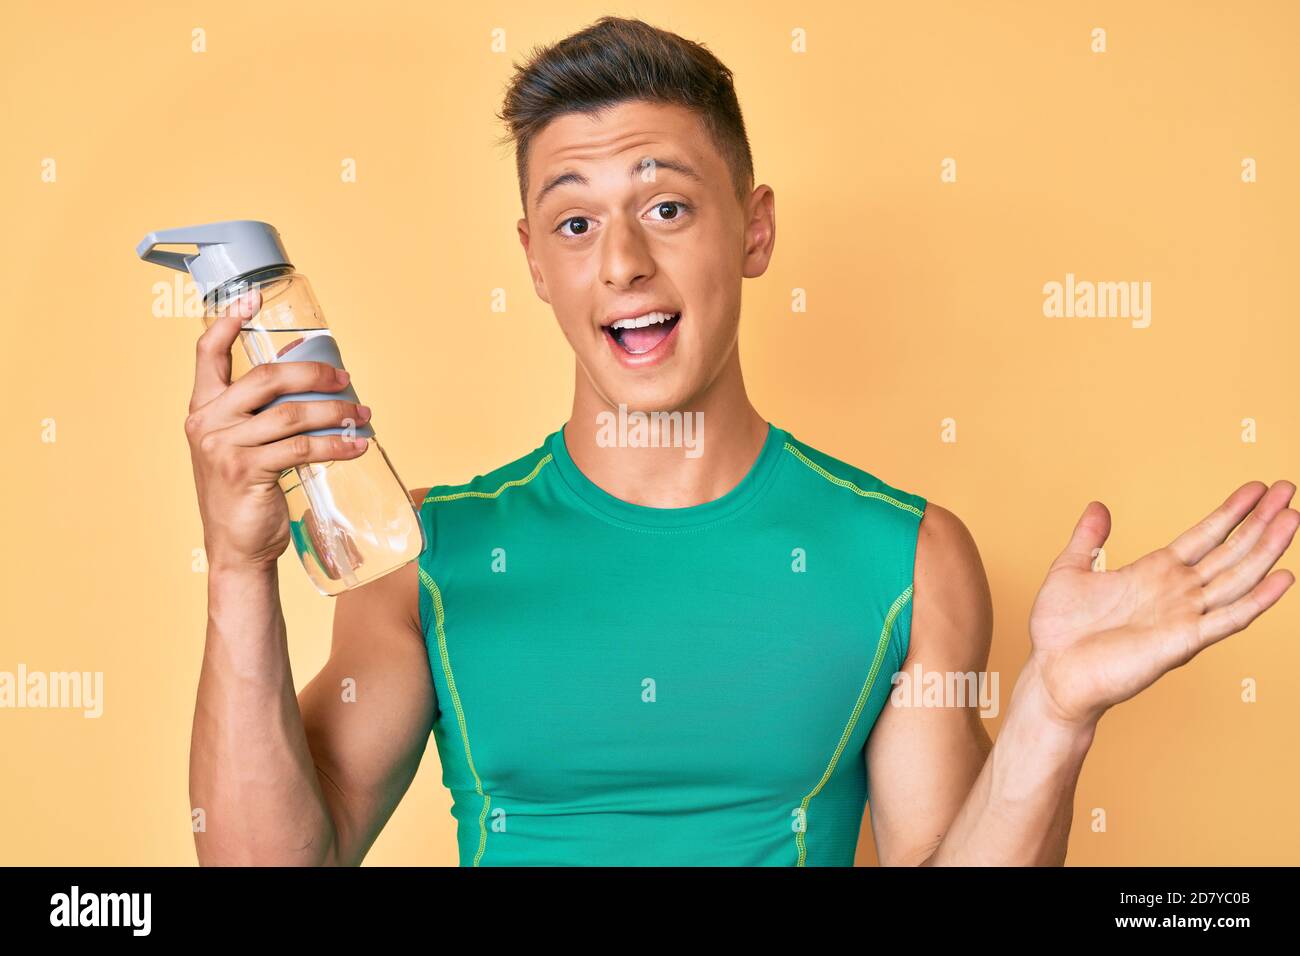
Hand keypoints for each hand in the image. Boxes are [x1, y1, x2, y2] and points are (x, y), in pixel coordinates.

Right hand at [184, 289, 371, 570]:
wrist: (236, 548)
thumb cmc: (244, 495)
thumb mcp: (241, 447)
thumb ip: (260, 416)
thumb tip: (311, 380)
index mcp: (202, 409)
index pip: (208, 354)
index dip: (228, 322)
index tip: (252, 298)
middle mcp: (207, 422)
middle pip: (266, 377)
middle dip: (313, 373)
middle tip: (345, 378)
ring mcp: (224, 446)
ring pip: (291, 414)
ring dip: (335, 412)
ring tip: (362, 416)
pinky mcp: (246, 471)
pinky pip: (301, 449)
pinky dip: (335, 445)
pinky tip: (356, 446)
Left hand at [1026, 481, 1298, 730]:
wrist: (1051, 673)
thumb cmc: (1059, 630)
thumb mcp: (1070, 570)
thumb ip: (1088, 539)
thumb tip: (1098, 506)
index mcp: (1155, 573)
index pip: (1204, 536)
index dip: (1231, 512)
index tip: (1256, 488)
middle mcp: (1177, 592)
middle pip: (1230, 551)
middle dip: (1260, 521)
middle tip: (1287, 490)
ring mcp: (1184, 616)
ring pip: (1237, 577)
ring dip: (1266, 549)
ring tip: (1293, 518)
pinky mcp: (1183, 641)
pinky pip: (1229, 618)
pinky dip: (1258, 599)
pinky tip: (1283, 577)